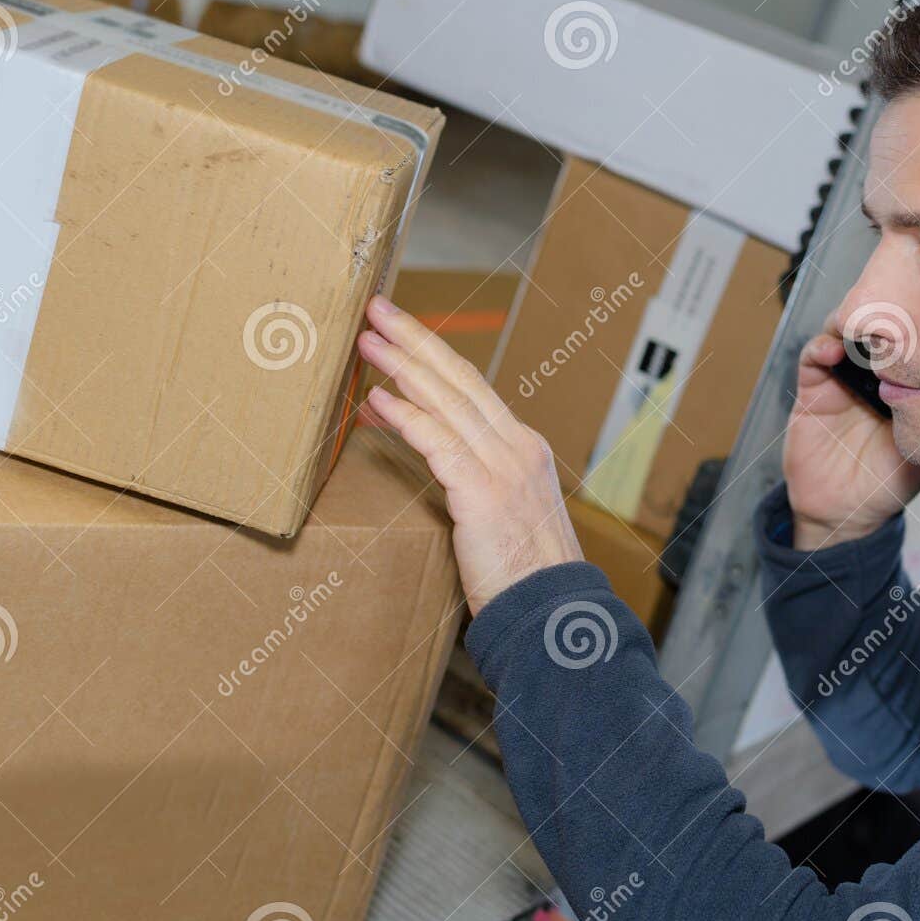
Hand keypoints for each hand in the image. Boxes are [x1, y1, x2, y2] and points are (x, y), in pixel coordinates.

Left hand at [357, 295, 582, 613]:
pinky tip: (376, 401)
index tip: (405, 334)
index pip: (475, 390)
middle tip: (379, 308)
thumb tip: (444, 468)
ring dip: (402, 366)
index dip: (435, 357)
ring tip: (368, 341)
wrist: (551, 611)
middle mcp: (518, 447)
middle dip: (416, 339)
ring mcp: (504, 467)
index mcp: (525, 450)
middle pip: (460, 379)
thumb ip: (480, 486)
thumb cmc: (526, 577)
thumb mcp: (510, 518)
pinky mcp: (483, 492)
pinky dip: (405, 417)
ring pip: (446, 401)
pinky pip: (437, 443)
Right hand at [783, 316, 919, 549]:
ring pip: (844, 333)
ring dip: (851, 321)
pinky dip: (820, 347)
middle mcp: (871, 376)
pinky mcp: (813, 390)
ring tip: (862, 322)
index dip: (915, 322)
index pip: (908, 341)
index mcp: (901, 384)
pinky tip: (833, 349)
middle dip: (883, 310)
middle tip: (894, 302)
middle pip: (876, 327)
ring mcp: (841, 380)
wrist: (844, 512)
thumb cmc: (888, 482)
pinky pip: (812, 359)